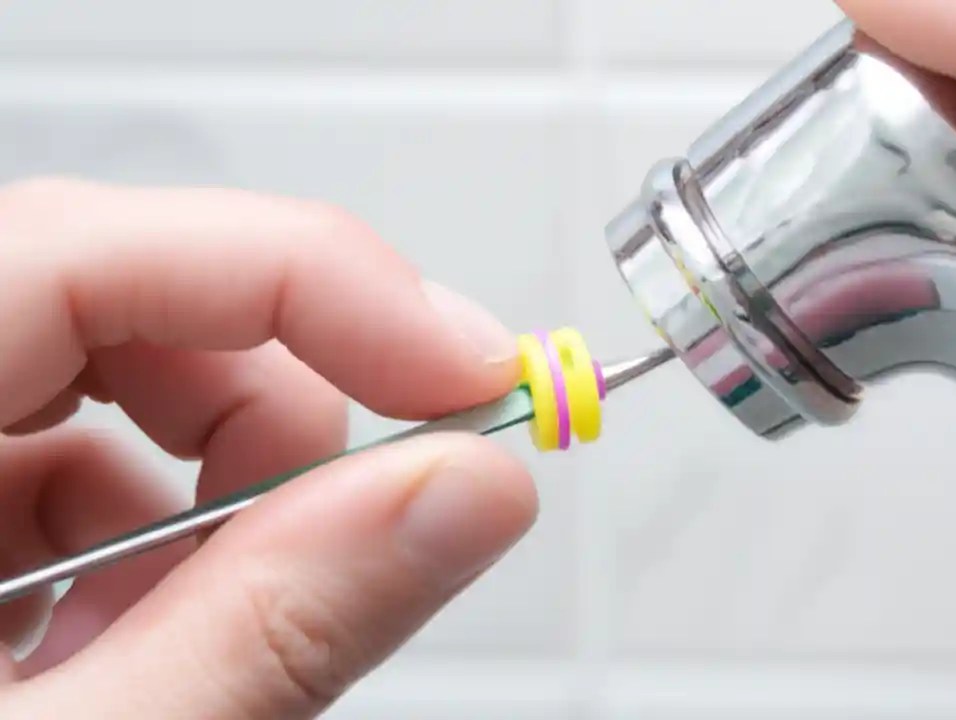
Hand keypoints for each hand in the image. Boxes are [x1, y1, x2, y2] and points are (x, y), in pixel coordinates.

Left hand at [0, 178, 537, 717]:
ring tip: (187, 653)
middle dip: (270, 416)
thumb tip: (466, 494)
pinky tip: (117, 661)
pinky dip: (138, 553)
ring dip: (202, 504)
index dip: (317, 283)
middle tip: (352, 538)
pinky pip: (58, 467)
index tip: (467, 375)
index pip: (96, 249)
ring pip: (100, 384)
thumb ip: (277, 629)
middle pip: (113, 298)